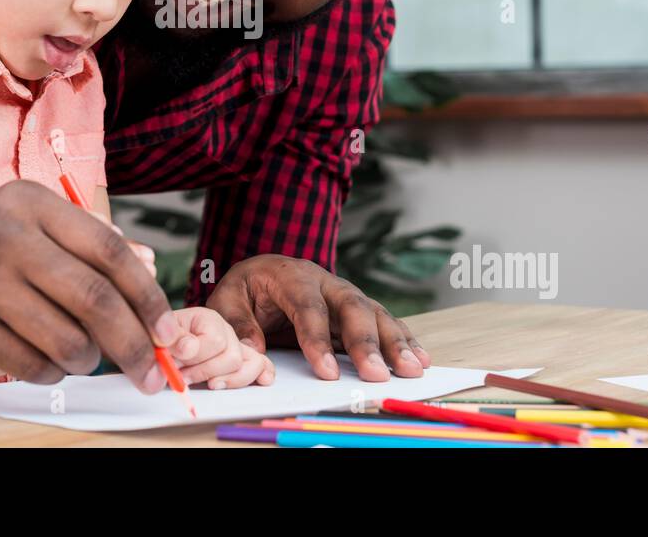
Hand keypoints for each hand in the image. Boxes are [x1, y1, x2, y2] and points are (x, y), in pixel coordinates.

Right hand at [0, 180, 177, 394]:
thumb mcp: (35, 215)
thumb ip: (89, 238)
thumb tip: (148, 276)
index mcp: (34, 204)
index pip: (109, 251)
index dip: (147, 295)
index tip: (167, 330)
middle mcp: (7, 239)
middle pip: (93, 300)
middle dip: (134, 344)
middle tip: (151, 370)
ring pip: (65, 340)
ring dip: (90, 360)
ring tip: (89, 355)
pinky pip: (29, 365)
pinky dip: (54, 373)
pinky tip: (53, 362)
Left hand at [165, 306, 274, 389]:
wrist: (163, 343)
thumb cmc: (163, 340)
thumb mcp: (161, 335)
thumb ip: (173, 339)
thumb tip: (189, 348)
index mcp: (208, 319)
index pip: (215, 341)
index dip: (196, 359)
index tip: (176, 367)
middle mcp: (227, 331)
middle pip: (233, 357)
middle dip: (206, 372)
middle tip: (184, 378)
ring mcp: (237, 346)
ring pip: (251, 364)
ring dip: (230, 380)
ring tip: (210, 385)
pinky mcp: (242, 361)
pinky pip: (261, 364)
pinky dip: (263, 373)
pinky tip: (262, 380)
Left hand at [205, 254, 429, 381]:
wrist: (262, 272)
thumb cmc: (246, 288)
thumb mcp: (227, 299)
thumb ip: (238, 322)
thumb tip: (255, 351)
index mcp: (290, 275)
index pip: (307, 306)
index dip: (317, 339)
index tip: (327, 373)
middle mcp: (324, 280)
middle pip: (351, 306)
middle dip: (366, 342)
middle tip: (376, 375)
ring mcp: (344, 293)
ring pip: (374, 313)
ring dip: (394, 342)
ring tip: (411, 369)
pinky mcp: (356, 307)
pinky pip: (384, 321)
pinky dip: (404, 338)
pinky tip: (420, 357)